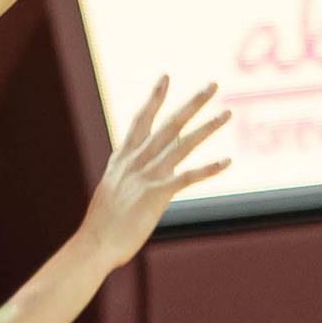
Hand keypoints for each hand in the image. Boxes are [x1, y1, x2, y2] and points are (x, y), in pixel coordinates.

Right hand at [79, 79, 231, 268]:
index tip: (166, 77)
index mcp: (123, 159)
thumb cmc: (103, 225)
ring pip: (183, 144)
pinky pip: (188, 177)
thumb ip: (128, 177)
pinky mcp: (157, 194)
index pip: (141, 120)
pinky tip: (228, 161)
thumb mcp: (112, 190)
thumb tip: (140, 176)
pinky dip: (209, 169)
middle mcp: (136, 162)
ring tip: (227, 113)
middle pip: (169, 124)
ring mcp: (147, 175)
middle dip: (192, 103)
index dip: (154, 98)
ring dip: (207, 127)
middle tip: (212, 85)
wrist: (93, 245)